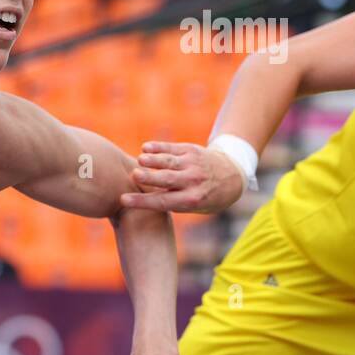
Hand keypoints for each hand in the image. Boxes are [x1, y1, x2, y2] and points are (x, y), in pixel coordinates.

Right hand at [118, 141, 245, 214]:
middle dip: (150, 178)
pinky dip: (158, 147)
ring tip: (140, 159)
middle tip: (134, 176)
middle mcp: (193, 181)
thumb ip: (171, 202)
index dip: (142, 202)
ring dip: (154, 160)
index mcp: (192, 199)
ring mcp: (192, 164)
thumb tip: (138, 198)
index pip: (163, 201)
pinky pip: (172, 148)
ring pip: (170, 161)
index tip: (123, 200)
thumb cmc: (204, 196)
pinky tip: (145, 147)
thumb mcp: (194, 206)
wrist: (231, 175)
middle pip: (167, 179)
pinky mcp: (191, 150)